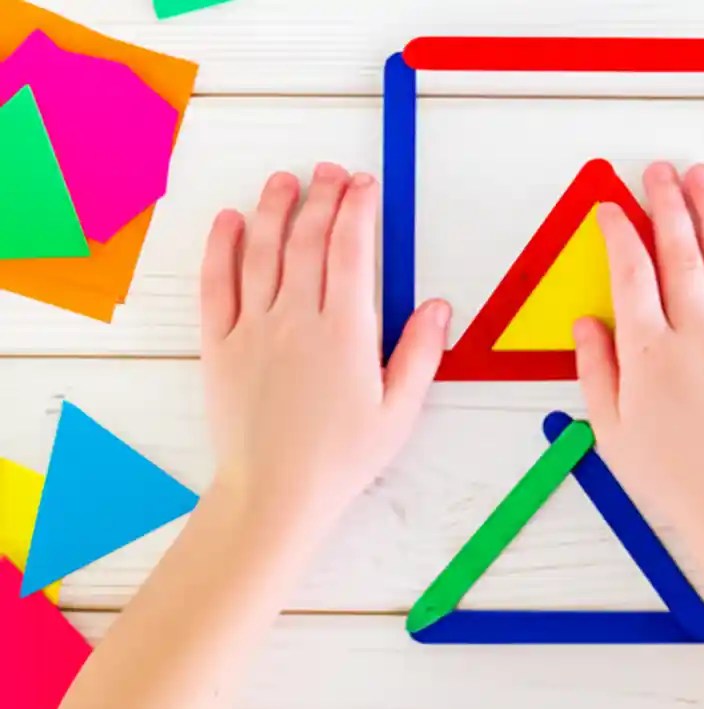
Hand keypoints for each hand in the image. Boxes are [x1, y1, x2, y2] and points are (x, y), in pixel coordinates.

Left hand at [200, 163, 450, 530]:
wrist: (275, 494)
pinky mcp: (220, 345)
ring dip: (274, 209)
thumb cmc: (341, 459)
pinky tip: (229, 220)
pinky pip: (216, 284)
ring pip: (262, 251)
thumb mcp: (398, 411)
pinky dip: (221, 247)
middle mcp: (296, 320)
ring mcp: (253, 329)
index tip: (365, 185)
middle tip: (331, 171)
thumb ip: (419, 353)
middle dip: (323, 197)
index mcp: (345, 332)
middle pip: (308, 241)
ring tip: (285, 180)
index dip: (359, 210)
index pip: (352, 251)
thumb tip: (439, 307)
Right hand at [573, 162, 703, 533]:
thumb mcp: (611, 432)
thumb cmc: (672, 479)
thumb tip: (587, 322)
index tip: (611, 207)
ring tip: (703, 175)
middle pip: (678, 254)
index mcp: (648, 352)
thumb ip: (596, 371)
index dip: (618, 233)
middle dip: (665, 205)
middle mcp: (694, 334)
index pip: (629, 274)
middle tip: (658, 170)